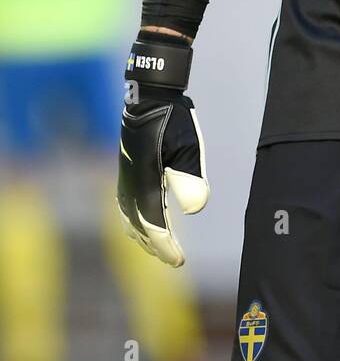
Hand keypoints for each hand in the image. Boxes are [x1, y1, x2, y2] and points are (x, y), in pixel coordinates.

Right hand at [117, 55, 208, 266]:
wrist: (148, 99)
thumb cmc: (172, 122)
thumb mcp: (188, 146)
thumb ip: (190, 177)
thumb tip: (194, 209)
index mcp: (144, 183)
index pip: (154, 225)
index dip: (166, 247)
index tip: (179, 262)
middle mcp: (130, 185)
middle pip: (140, 227)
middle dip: (157, 246)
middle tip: (175, 260)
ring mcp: (125, 180)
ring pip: (131, 219)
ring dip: (145, 236)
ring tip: (159, 248)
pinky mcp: (126, 174)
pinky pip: (126, 208)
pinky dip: (135, 223)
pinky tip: (141, 225)